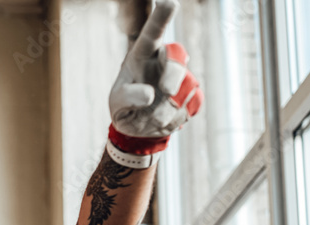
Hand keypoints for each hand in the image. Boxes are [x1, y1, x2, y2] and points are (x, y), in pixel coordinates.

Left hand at [108, 0, 201, 163]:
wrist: (139, 127)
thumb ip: (129, 96)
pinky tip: (163, 119)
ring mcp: (180, 78)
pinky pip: (192, 104)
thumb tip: (150, 94)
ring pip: (186, 85)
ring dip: (168, 108)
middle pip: (176, 57)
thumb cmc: (124, 105)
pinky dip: (177, 118)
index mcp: (142, 56)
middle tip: (166, 92)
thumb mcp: (118, 102)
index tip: (170, 3)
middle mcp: (163, 62)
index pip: (152, 34)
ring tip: (151, 118)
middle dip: (173, 74)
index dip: (161, 18)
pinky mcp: (191, 95)